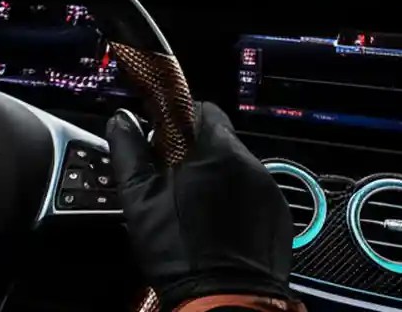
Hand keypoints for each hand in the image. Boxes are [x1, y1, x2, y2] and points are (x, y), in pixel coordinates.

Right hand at [107, 102, 295, 310]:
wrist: (225, 298)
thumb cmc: (178, 249)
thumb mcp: (139, 199)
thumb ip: (129, 151)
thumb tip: (122, 119)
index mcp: (214, 151)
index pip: (202, 109)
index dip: (178, 122)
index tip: (163, 144)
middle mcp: (249, 163)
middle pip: (219, 139)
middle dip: (196, 153)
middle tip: (172, 182)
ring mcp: (269, 190)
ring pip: (237, 168)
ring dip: (217, 178)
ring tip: (196, 209)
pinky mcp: (279, 214)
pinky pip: (254, 194)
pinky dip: (236, 202)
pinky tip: (219, 226)